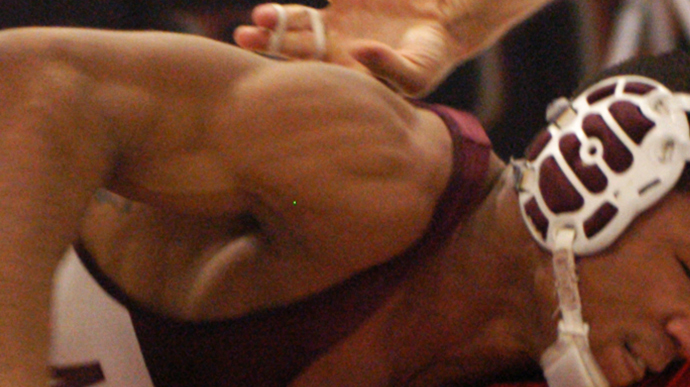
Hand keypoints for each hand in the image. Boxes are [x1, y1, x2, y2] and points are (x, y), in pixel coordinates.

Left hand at [232, 2, 471, 96]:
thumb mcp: (417, 73)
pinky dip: (294, 6)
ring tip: (261, 16)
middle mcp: (333, 50)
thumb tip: (356, 51)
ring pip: (298, 23)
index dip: (286, 71)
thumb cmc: (431, 56)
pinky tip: (277, 6)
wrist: (444, 21)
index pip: (308, 76)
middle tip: (246, 37)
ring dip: (278, 20)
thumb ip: (389, 67)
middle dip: (269, 43)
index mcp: (344, 74)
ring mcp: (336, 24)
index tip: (269, 65)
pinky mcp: (344, 1)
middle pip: (293, 49)